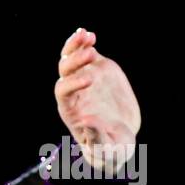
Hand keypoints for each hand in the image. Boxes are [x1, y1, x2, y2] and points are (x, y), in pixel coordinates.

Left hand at [55, 28, 140, 171]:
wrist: (121, 136)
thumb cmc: (111, 148)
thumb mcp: (107, 149)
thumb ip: (96, 138)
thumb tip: (85, 123)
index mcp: (71, 109)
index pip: (63, 92)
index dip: (72, 83)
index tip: (89, 80)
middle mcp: (74, 91)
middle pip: (65, 72)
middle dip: (75, 61)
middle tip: (91, 54)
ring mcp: (85, 78)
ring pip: (72, 59)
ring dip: (77, 46)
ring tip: (88, 36)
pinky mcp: (97, 69)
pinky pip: (86, 53)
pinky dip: (84, 43)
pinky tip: (89, 35)